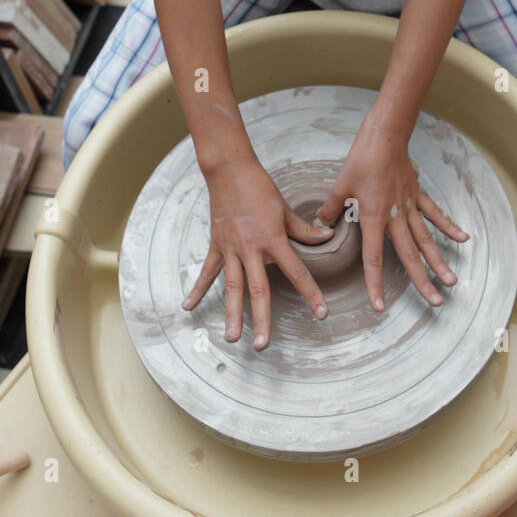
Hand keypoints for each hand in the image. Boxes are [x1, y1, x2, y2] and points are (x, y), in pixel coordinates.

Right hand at [183, 155, 333, 349]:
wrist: (230, 171)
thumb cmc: (260, 188)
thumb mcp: (286, 209)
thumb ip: (304, 230)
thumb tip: (327, 236)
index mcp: (273, 240)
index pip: (296, 272)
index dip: (310, 294)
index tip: (321, 313)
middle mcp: (251, 249)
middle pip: (258, 290)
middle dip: (261, 319)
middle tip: (262, 345)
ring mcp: (231, 250)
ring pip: (232, 288)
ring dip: (232, 314)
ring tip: (231, 338)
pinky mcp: (216, 246)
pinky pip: (207, 272)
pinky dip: (197, 289)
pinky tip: (189, 307)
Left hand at [313, 114, 468, 312]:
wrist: (384, 136)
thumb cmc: (361, 160)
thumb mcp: (340, 185)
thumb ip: (331, 209)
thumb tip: (321, 227)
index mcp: (374, 217)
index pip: (373, 258)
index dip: (375, 283)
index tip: (380, 306)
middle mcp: (395, 217)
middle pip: (410, 255)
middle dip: (422, 281)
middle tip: (435, 302)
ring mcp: (410, 206)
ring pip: (426, 240)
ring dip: (439, 261)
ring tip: (451, 281)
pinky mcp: (418, 195)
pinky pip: (435, 214)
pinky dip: (448, 227)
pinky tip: (463, 239)